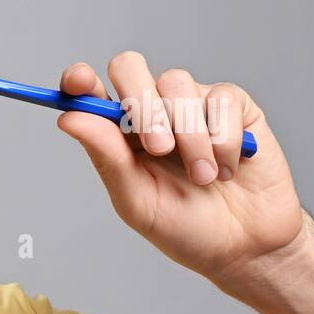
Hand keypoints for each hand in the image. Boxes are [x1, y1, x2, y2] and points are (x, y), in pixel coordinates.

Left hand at [55, 51, 305, 289]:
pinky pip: (221, 99)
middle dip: (142, 106)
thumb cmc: (184, 226)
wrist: (244, 245)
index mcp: (118, 133)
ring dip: (190, 137)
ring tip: (203, 177)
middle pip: (129, 68)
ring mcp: (191, 103)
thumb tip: (69, 117)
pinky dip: (223, 140)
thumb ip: (106, 156)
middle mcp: (151, 110)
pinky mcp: (233, 105)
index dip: (79, 80)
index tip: (80, 84)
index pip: (89, 92)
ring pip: (177, 83)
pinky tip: (228, 168)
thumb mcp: (136, 200)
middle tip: (160, 149)